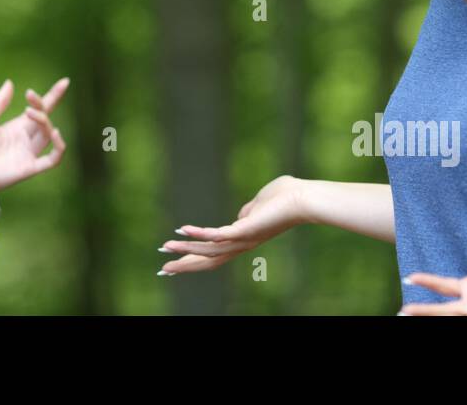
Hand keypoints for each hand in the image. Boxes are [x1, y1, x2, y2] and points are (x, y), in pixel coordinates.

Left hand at [0, 77, 68, 191]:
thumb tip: (10, 82)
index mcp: (17, 127)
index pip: (41, 110)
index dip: (54, 96)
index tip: (65, 82)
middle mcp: (26, 140)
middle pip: (45, 119)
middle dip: (44, 104)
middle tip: (30, 96)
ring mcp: (28, 153)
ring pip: (48, 134)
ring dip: (44, 120)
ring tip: (29, 111)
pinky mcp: (29, 167)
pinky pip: (53, 159)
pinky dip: (59, 146)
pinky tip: (54, 132)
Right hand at [158, 175, 305, 274]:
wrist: (304, 199)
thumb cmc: (286, 197)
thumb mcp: (260, 204)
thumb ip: (248, 212)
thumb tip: (242, 214)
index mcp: (244, 238)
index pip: (215, 253)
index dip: (194, 257)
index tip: (175, 262)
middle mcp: (242, 243)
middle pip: (209, 260)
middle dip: (185, 265)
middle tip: (162, 270)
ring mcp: (244, 238)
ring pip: (209, 251)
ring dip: (186, 250)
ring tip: (165, 248)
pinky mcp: (245, 229)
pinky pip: (217, 235)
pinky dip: (199, 233)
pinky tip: (182, 229)